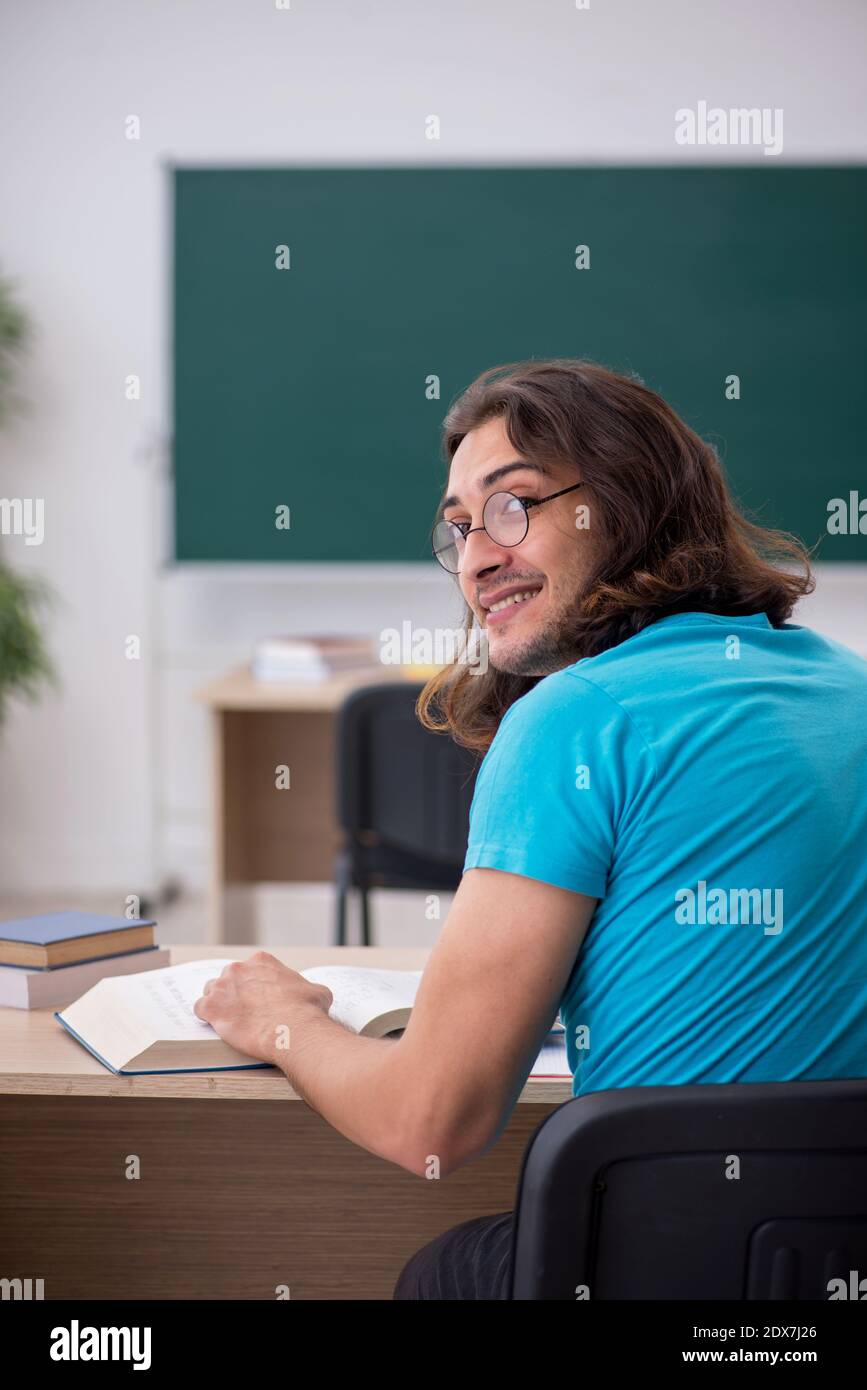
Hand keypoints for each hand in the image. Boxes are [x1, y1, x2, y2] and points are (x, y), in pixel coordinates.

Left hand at [193, 951, 333, 1065]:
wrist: (294, 1030)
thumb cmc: (307, 1011)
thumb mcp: (316, 991)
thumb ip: (306, 987)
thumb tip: (312, 994)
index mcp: (261, 961)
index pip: (249, 969)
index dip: (251, 985)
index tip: (257, 998)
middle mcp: (239, 968)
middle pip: (228, 978)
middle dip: (234, 993)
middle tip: (243, 1010)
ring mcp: (223, 987)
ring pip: (211, 992)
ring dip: (218, 1004)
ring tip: (229, 1020)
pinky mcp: (212, 1007)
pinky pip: (200, 1009)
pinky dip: (207, 1018)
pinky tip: (218, 1027)